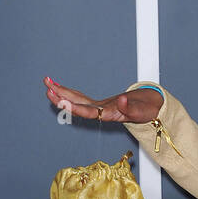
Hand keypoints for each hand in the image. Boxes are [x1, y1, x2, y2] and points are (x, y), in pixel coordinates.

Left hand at [43, 77, 163, 122]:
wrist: (150, 111)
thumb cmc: (147, 111)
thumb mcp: (142, 110)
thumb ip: (131, 107)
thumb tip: (122, 99)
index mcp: (110, 115)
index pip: (90, 112)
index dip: (75, 108)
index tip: (62, 101)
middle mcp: (101, 112)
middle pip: (78, 107)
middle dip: (62, 99)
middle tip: (48, 89)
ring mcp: (98, 108)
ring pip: (76, 102)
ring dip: (61, 94)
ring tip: (47, 84)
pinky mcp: (98, 104)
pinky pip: (80, 98)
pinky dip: (68, 92)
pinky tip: (58, 86)